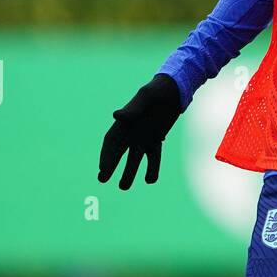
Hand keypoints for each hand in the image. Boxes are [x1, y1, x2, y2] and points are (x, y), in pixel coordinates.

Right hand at [98, 73, 181, 188]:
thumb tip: (116, 115)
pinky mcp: (156, 140)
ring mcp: (143, 138)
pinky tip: (150, 180)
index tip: (103, 169)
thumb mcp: (145, 98)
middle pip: (118, 153)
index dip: (106, 156)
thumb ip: (133, 109)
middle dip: (110, 166)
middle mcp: (130, 132)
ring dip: (129, 172)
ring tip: (123, 186)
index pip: (111, 143)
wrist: (173, 90)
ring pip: (134, 159)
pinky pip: (153, 158)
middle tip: (103, 180)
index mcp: (123, 123)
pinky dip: (152, 169)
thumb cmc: (156, 91)